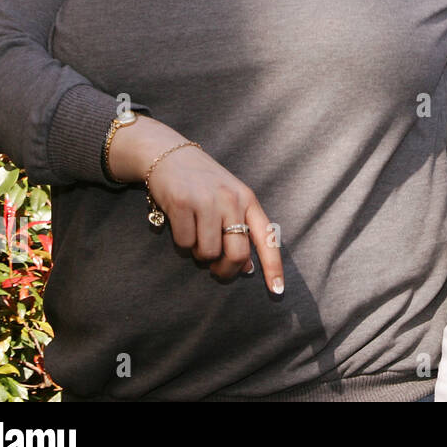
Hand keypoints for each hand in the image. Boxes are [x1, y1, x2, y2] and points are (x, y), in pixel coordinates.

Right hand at [108, 116, 283, 291]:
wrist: (170, 154)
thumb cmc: (203, 183)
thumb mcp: (229, 200)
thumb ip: (241, 230)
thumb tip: (248, 268)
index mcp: (248, 200)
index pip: (267, 238)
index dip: (273, 267)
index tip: (277, 291)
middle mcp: (231, 200)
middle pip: (236, 254)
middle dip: (225, 271)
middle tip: (217, 271)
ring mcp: (207, 201)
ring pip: (207, 253)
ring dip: (198, 254)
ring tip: (195, 234)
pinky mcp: (182, 203)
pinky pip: (184, 243)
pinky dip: (181, 242)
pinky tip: (180, 223)